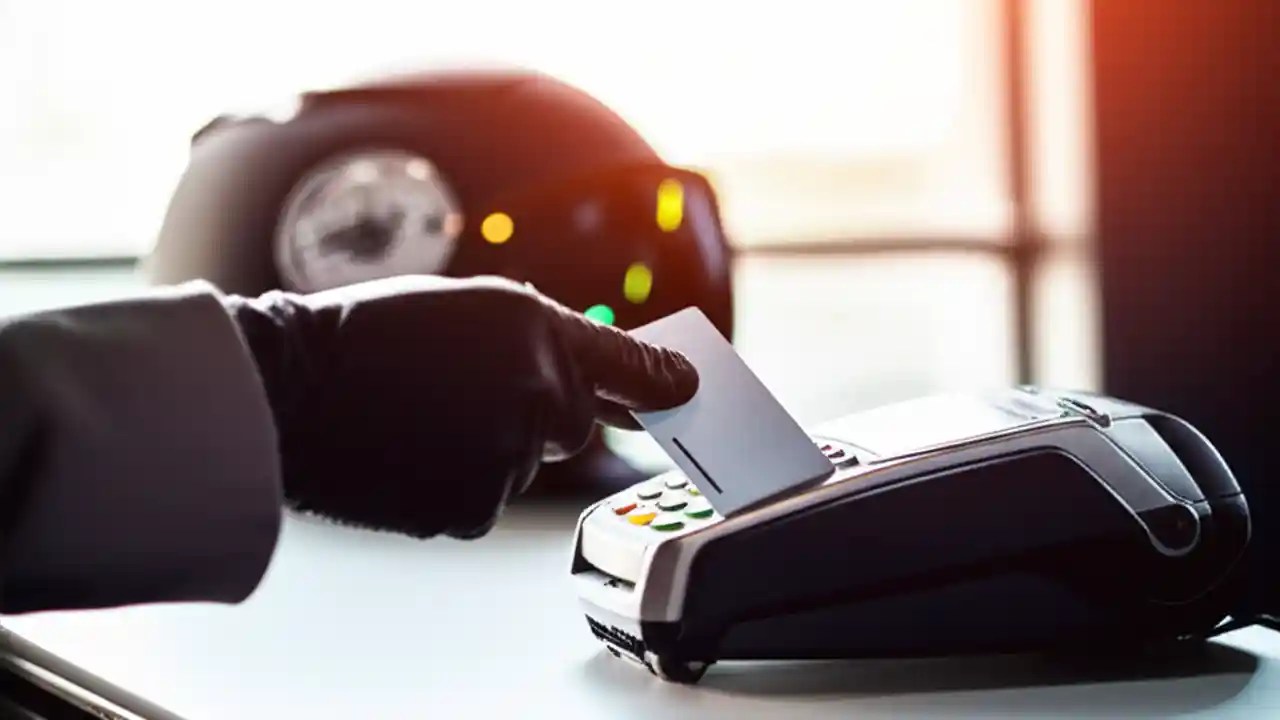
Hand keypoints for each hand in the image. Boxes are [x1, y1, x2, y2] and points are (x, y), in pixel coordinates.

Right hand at [225, 275, 697, 538]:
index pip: (621, 362)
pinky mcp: (477, 507)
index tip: (686, 389)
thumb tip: (582, 382)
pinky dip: (456, 485)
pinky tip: (413, 455)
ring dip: (488, 449)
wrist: (292, 390)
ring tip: (420, 419)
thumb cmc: (363, 338)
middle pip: (570, 423)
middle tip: (462, 395)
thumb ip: (536, 340)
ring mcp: (510, 454)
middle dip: (533, 414)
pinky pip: (486, 500)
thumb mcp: (463, 307)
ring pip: (522, 463)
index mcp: (534, 328)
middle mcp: (536, 391)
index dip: (658, 378)